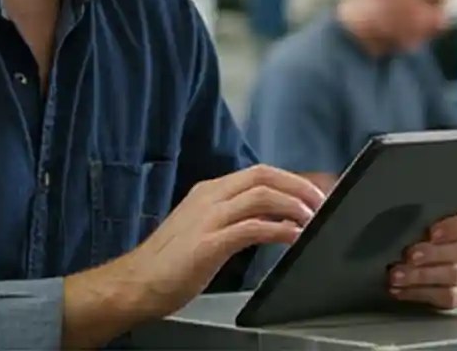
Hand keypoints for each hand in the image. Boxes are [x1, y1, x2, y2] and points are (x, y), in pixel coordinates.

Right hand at [62, 164, 324, 346]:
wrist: (136, 283)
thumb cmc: (169, 263)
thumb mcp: (203, 229)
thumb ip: (232, 219)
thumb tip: (269, 219)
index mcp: (209, 192)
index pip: (258, 173)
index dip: (290, 179)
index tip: (313, 191)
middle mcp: (209, 198)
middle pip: (263, 176)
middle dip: (297, 185)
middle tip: (320, 201)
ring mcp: (208, 218)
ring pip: (260, 196)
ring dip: (293, 204)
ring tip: (311, 218)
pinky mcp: (208, 243)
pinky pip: (252, 228)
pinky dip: (279, 229)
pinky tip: (293, 236)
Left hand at [387, 204, 456, 309]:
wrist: (412, 256)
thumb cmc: (417, 226)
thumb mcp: (420, 216)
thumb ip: (422, 214)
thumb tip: (403, 214)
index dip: (456, 227)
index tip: (432, 232)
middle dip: (434, 253)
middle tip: (409, 255)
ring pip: (456, 275)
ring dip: (423, 276)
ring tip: (396, 276)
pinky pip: (448, 298)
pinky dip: (421, 294)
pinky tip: (399, 290)